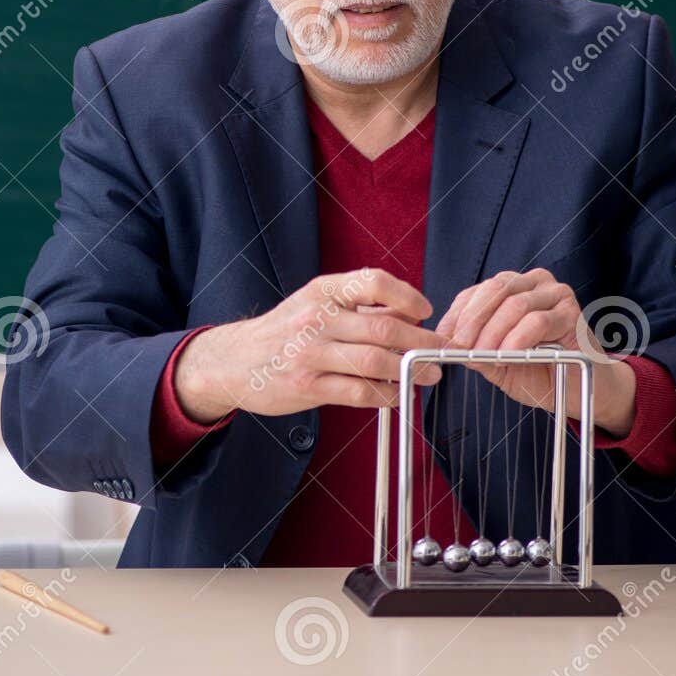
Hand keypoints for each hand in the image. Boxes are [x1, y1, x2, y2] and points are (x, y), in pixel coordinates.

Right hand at [173, 268, 447, 422]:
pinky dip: (385, 394)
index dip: (406, 295)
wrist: (232, 362)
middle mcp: (316, 318)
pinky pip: (358, 392)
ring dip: (411, 371)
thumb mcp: (313, 305)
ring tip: (429, 376)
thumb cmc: (283, 333)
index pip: (373, 281)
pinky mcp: (306, 386)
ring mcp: (309, 353)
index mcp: (322, 291)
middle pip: (383, 327)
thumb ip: (357, 307)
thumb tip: (409, 315)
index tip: (425, 310)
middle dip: (422, 342)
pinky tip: (396, 394)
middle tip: (442, 350)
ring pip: (374, 362)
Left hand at [434, 268, 635, 435]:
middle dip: (472, 320)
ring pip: (515, 304)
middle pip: (494, 290)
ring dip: (494, 332)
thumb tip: (447, 344)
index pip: (476, 292)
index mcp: (511, 288)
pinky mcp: (572, 313)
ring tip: (484, 354)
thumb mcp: (497, 362)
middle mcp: (533, 283)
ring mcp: (555, 294)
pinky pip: (538, 320)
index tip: (442, 337)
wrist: (577, 391)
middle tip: (460, 346)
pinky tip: (509, 354)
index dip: (456, 313)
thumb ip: (476, 351)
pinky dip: (518, 338)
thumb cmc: (537, 372)